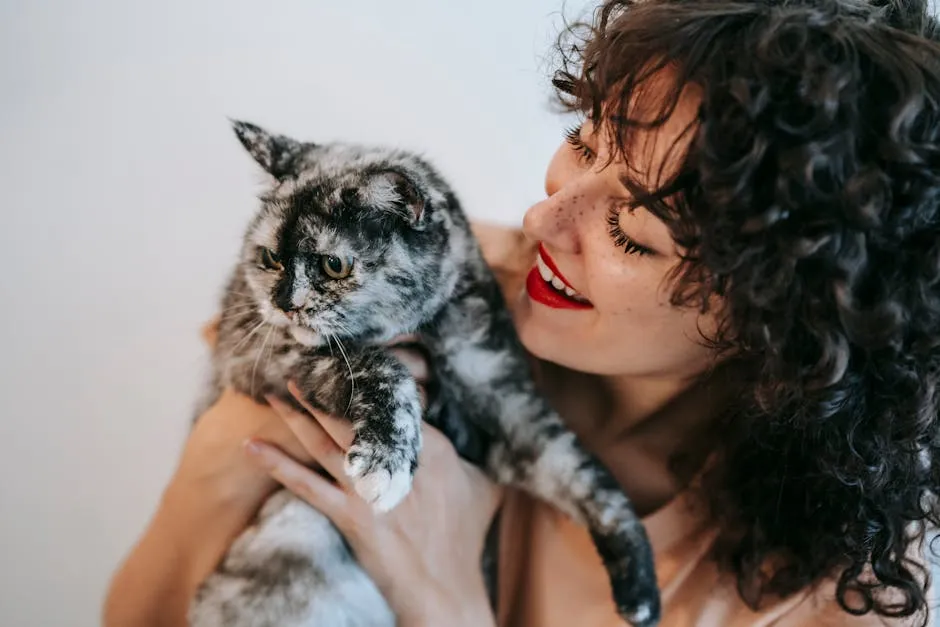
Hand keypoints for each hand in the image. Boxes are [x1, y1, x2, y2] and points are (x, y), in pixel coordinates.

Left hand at [244, 381, 501, 626]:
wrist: (446, 587)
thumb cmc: (467, 538)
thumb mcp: (486, 486)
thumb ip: (478, 455)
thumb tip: (485, 436)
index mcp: (432, 446)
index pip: (392, 405)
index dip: (366, 387)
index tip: (346, 371)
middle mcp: (396, 459)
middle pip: (351, 415)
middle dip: (323, 391)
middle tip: (300, 370)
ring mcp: (369, 487)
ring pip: (324, 441)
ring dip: (295, 415)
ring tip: (274, 393)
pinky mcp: (350, 515)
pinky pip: (304, 484)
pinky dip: (276, 464)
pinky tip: (251, 446)